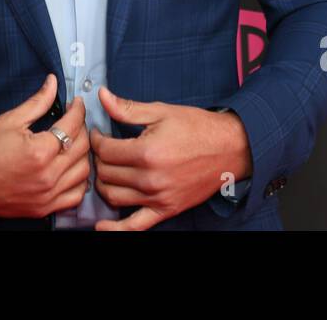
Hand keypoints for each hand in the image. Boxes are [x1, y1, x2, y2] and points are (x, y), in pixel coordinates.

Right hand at [0, 74, 90, 219]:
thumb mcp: (9, 120)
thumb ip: (37, 102)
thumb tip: (52, 83)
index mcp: (39, 151)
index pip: (72, 125)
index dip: (78, 110)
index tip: (76, 104)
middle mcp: (47, 176)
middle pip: (82, 148)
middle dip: (81, 128)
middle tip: (74, 120)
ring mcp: (47, 195)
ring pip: (83, 172)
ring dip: (83, 155)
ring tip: (73, 143)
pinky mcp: (43, 208)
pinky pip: (75, 196)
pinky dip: (79, 182)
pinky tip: (71, 169)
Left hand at [90, 86, 251, 230]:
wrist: (230, 148)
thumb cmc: (198, 128)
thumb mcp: (161, 112)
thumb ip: (127, 108)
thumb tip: (102, 96)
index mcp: (147, 151)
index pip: (105, 150)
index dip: (96, 140)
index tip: (99, 134)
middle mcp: (150, 178)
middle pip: (106, 173)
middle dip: (99, 160)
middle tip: (104, 150)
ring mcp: (158, 197)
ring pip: (113, 197)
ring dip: (103, 184)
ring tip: (107, 171)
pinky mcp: (166, 209)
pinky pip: (135, 226)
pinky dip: (115, 229)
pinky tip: (101, 225)